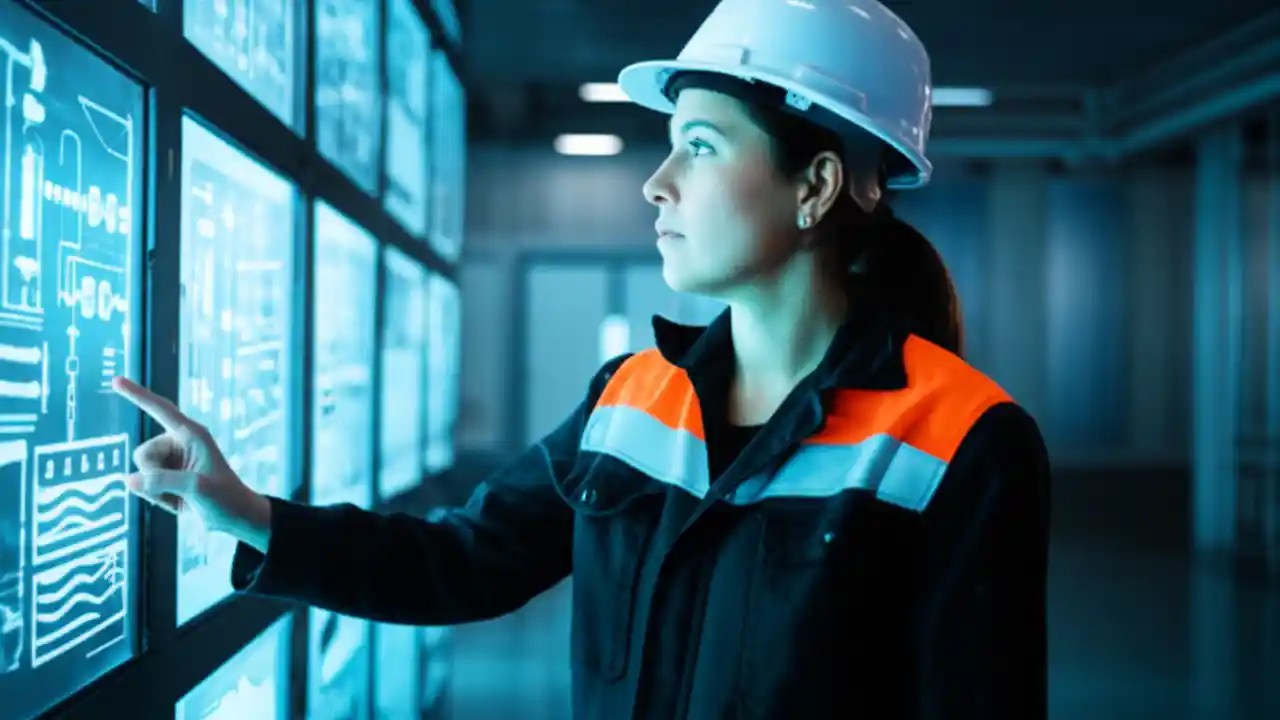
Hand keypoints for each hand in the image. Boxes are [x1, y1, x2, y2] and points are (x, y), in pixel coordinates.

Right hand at [111, 377, 271, 550]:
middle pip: (141, 454)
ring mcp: (170, 460)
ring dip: (156, 490)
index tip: (115, 379)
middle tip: (183, 487)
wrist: (233, 518)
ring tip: (183, 495)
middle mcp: (178, 443)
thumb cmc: (224, 498)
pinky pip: (142, 485)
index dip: (137, 394)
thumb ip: (162, 482)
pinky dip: (157, 498)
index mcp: (192, 434)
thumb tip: (128, 480)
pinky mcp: (164, 476)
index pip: (160, 409)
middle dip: (153, 475)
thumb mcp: (197, 489)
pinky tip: (178, 501)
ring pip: (139, 471)